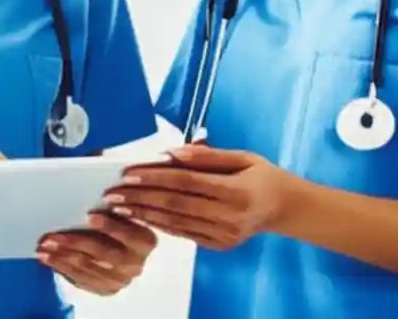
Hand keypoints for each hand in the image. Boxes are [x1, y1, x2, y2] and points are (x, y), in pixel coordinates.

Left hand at [37, 211, 156, 295]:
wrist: (125, 250)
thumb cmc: (119, 223)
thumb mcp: (122, 214)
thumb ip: (112, 209)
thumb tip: (93, 197)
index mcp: (144, 242)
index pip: (128, 234)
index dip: (110, 226)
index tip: (90, 216)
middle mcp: (135, 264)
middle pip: (103, 255)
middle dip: (75, 244)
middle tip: (51, 237)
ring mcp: (120, 279)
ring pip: (88, 269)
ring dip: (62, 258)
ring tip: (43, 248)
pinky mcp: (106, 289)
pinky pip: (82, 280)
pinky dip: (62, 269)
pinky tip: (48, 259)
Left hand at [104, 143, 298, 249]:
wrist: (285, 208)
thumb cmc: (262, 176)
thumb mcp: (242, 157)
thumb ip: (207, 156)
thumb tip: (172, 152)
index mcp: (237, 191)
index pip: (186, 182)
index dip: (155, 178)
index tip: (128, 174)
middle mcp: (230, 217)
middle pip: (176, 204)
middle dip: (140, 198)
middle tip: (112, 193)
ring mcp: (224, 235)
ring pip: (176, 223)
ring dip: (143, 214)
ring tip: (118, 206)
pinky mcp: (219, 245)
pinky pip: (183, 234)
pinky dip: (159, 225)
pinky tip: (140, 216)